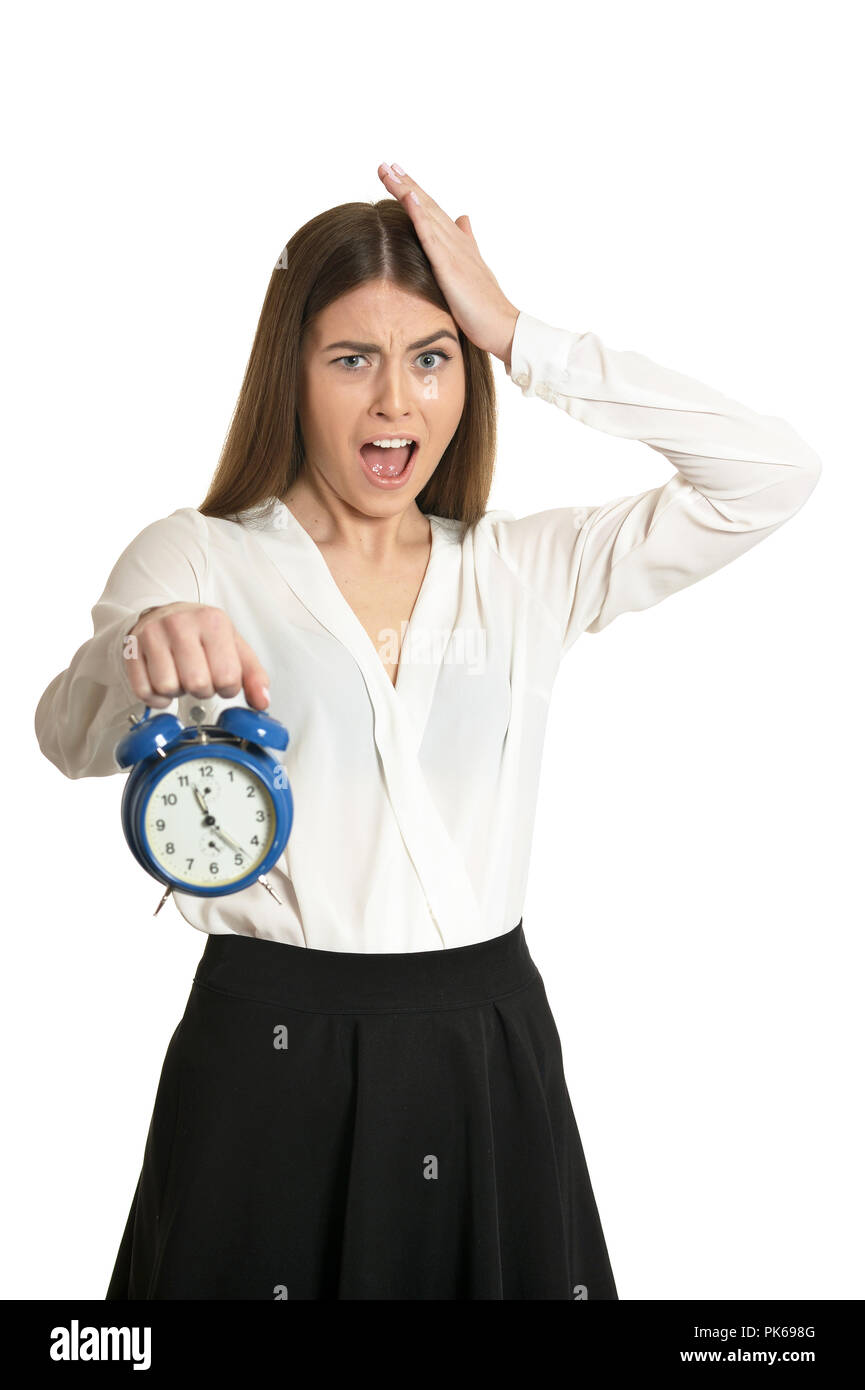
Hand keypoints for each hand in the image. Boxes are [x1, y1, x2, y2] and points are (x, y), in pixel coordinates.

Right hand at [123, 602, 270, 710]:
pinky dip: (156, 697)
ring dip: (177, 692)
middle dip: (202, 690)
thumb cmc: (203, 636)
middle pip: (197, 684)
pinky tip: (162, 682)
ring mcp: (152, 633)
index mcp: (213, 621)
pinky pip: (144, 691)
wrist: (164, 616)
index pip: (227, 677)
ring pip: (168, 688)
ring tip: (180, 676)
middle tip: (199, 678)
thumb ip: (254, 676)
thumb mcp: (235, 648)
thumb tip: (262, 703)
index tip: (222, 679)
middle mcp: (181, 622)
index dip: (227, 688)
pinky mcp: (130, 648)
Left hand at [377, 162, 519, 368]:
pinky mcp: (450, 267)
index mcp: (459, 243)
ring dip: (407, 190)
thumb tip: (463, 218)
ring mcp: (454, 251)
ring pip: (426, 214)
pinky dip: (419, 215)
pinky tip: (408, 197)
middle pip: (427, 205)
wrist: (502, 325)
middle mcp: (456, 241)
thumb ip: (467, 242)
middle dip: (406, 183)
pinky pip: (431, 236)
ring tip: (389, 171)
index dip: (414, 191)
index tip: (397, 173)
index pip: (432, 211)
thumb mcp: (474, 268)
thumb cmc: (486, 305)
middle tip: (386, 164)